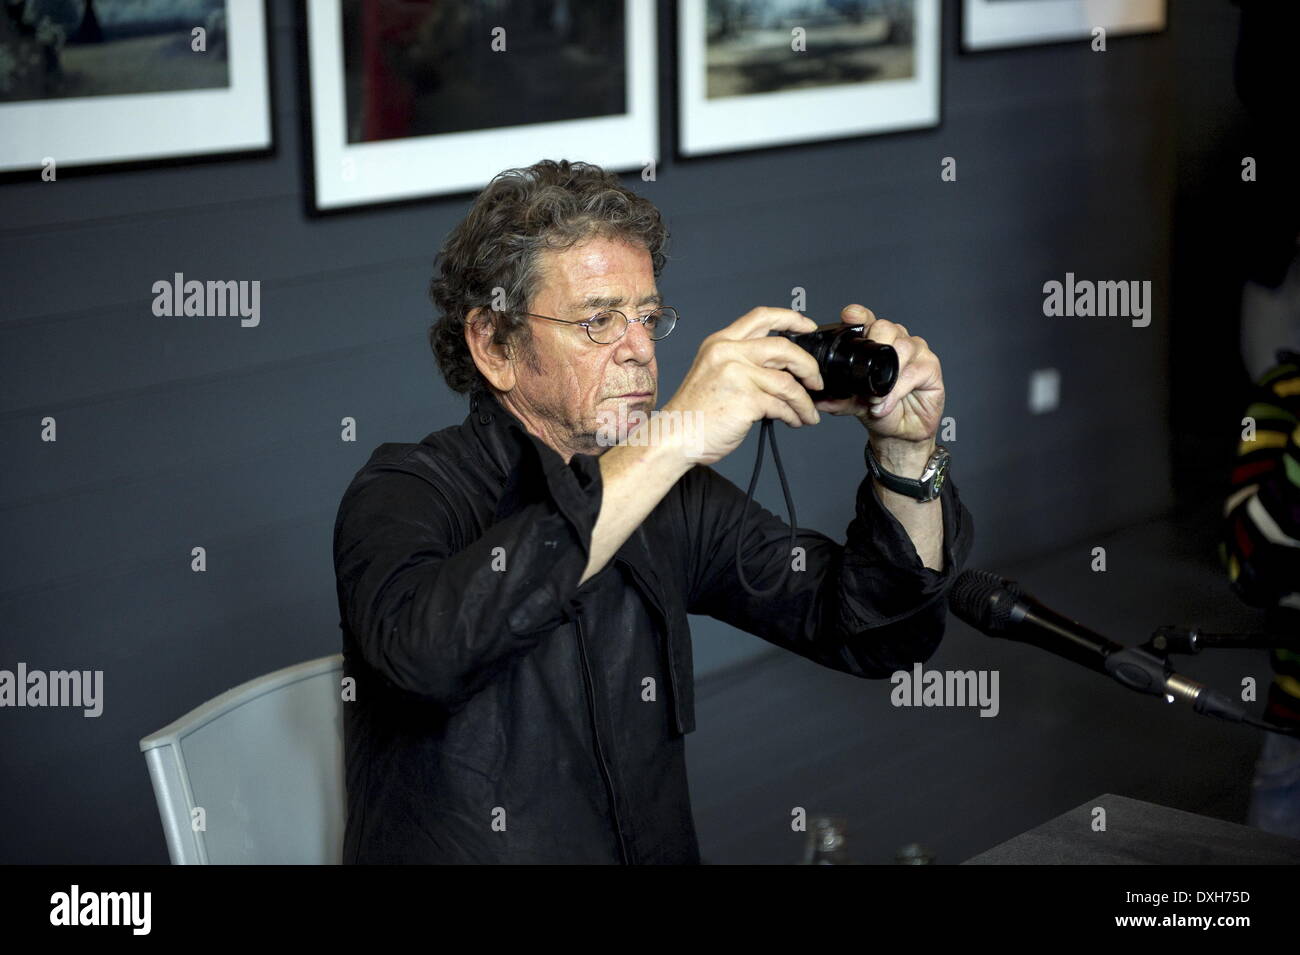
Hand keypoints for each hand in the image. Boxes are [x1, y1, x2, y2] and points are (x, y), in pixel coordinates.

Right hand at [662, 307, 824, 465]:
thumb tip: (782, 370)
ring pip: (788, 382)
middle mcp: (728, 353)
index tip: (808, 327)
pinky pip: (782, 405)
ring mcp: (737, 375)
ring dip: (805, 400)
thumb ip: (742, 363)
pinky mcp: (746, 399)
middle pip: (784, 347)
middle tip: (816, 381)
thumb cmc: (695, 413)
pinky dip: (794, 415)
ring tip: (808, 413)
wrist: (674, 437)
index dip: (790, 318)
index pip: (761, 317)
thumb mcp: (714, 373)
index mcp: (720, 343)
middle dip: (808, 365)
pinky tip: (794, 421)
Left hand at [813, 304, 944, 444]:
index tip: (849, 317)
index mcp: (875, 342)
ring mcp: (916, 352)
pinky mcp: (931, 367)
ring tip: (874, 399)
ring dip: (886, 376)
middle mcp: (897, 341)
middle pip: (886, 327)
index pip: (868, 319)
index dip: (860, 315)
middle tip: (864, 373)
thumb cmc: (880, 410)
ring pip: (902, 348)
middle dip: (874, 346)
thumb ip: (839, 399)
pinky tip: (886, 404)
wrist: (901, 432)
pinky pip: (914, 371)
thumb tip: (820, 399)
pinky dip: (897, 390)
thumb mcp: (853, 404)